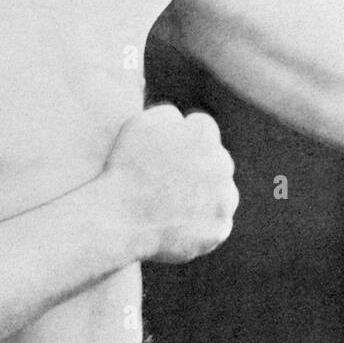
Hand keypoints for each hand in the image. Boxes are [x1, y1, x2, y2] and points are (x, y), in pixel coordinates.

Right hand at [100, 103, 238, 262]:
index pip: (203, 128)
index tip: (169, 153)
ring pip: (223, 193)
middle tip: (172, 182)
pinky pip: (217, 223)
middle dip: (200, 167)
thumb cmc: (125, 170)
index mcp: (204, 134)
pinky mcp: (220, 228)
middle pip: (217, 160)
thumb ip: (168, 114)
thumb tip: (184, 120)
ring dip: (208, 196)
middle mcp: (221, 163)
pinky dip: (203, 226)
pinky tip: (180, 224)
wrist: (119, 220)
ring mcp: (224, 198)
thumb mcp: (138, 125)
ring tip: (175, 206)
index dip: (185, 139)